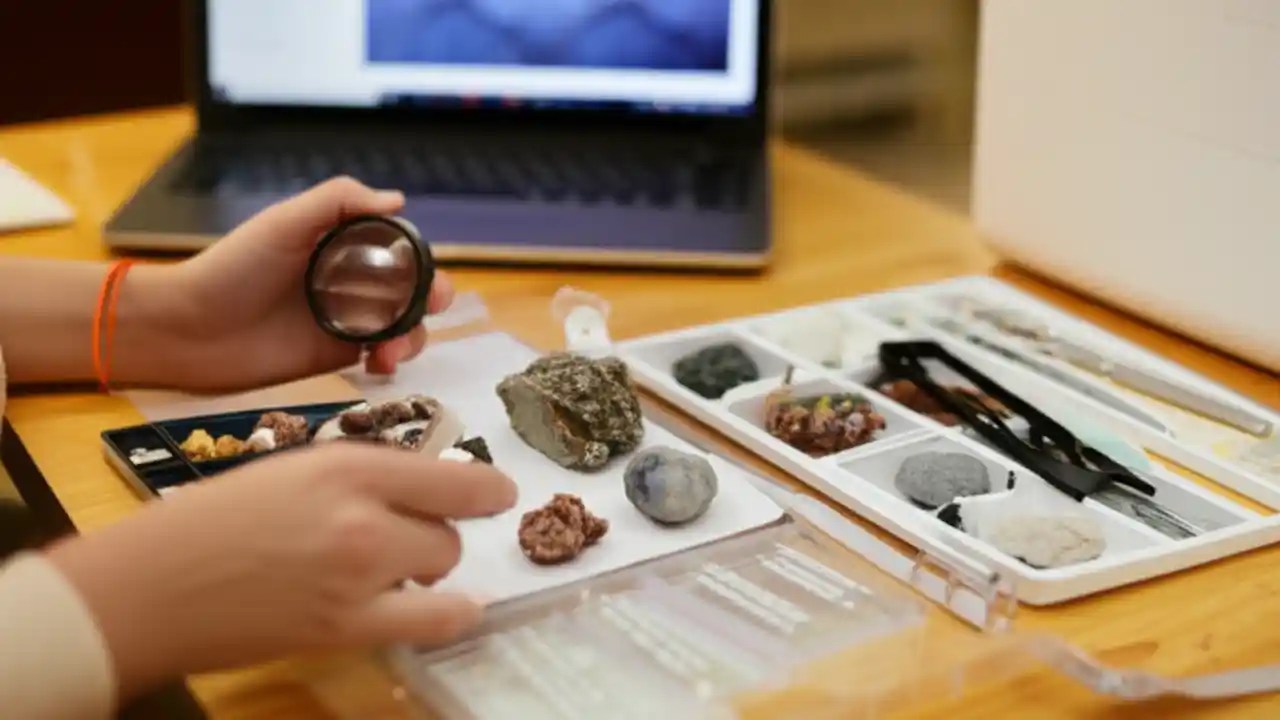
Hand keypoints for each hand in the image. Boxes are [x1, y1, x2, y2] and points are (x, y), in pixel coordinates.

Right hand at [46, 444, 516, 700]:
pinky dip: (453, 613)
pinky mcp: (346, 628)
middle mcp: (363, 516)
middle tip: (397, 537)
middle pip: (447, 527)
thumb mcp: (296, 468)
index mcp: (348, 465)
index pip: (453, 478)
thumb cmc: (217, 518)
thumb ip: (365, 475)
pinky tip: (459, 607)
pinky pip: (433, 621)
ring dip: (429, 568)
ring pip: (441, 566)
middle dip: (432, 530)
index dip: (487, 489)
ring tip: (390, 569)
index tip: (499, 493)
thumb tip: (431, 489)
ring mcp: (359, 576)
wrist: (153, 585)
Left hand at [152, 177, 453, 390]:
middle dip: (430, 300)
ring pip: (404, 326)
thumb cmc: (231, 270)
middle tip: (427, 310)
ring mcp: (346, 319)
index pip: (399, 248)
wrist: (189, 332)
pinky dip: (391, 362)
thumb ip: (338, 201)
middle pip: (412, 289)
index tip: (426, 275)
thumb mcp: (283, 223)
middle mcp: (349, 280)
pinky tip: (378, 365)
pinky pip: (381, 357)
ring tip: (388, 353)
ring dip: (411, 338)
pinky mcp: (337, 356)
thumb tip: (398, 198)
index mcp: (341, 243)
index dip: (422, 260)